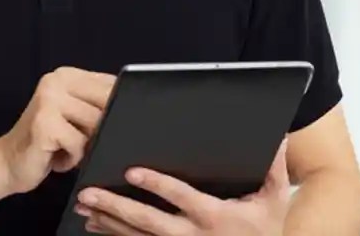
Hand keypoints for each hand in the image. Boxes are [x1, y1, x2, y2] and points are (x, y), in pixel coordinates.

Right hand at [0, 66, 115, 194]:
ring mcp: (48, 100)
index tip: (115, 125)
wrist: (7, 164)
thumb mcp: (76, 119)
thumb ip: (100, 107)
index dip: (122, 108)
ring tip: (68, 149)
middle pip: (108, 105)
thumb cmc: (48, 144)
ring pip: (97, 125)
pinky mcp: (44, 123)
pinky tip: (58, 158)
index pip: (112, 85)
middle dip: (104, 130)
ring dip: (88, 146)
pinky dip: (74, 158)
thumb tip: (139, 112)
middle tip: (83, 142)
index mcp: (66, 75)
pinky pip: (81, 144)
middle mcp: (55, 81)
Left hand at [74, 139, 290, 234]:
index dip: (157, 185)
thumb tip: (275, 134)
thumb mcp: (275, 197)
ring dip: (109, 220)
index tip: (131, 172)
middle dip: (117, 207)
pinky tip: (94, 223)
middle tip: (89, 192)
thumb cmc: (266, 225)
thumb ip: (272, 166)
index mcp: (218, 217)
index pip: (182, 198)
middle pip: (150, 221)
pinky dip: (115, 234)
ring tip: (84, 205)